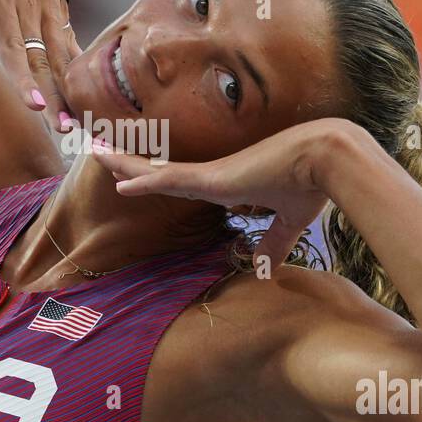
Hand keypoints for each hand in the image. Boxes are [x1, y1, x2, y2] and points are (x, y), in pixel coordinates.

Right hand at [0, 0, 78, 132]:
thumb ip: (58, 28)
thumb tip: (74, 62)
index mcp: (49, 15)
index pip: (64, 62)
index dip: (72, 93)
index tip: (83, 124)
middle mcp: (30, 13)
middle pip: (44, 61)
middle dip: (55, 95)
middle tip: (65, 128)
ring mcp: (2, 3)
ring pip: (15, 47)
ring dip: (24, 78)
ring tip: (34, 106)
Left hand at [91, 120, 341, 267]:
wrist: (327, 159)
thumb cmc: (310, 182)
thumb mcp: (287, 221)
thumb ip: (274, 244)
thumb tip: (267, 269)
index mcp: (224, 184)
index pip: (178, 181)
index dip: (153, 178)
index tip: (132, 176)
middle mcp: (211, 176)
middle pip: (158, 171)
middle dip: (128, 164)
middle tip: (100, 154)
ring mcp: (209, 174)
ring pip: (155, 170)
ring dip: (124, 165)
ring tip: (95, 153)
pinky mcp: (213, 177)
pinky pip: (169, 179)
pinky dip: (143, 181)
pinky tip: (119, 183)